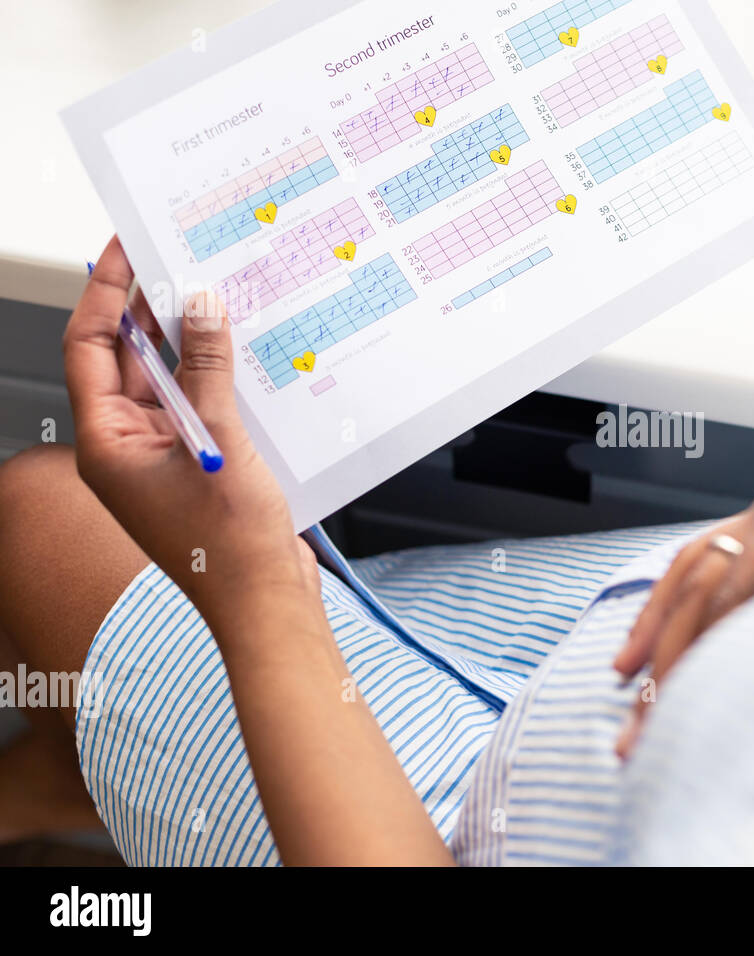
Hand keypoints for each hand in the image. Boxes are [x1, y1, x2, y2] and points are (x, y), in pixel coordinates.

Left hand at [64, 237, 314, 622]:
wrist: (264, 601)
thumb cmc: (227, 547)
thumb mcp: (218, 443)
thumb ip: (206, 370)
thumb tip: (199, 307)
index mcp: (105, 443)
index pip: (89, 346)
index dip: (105, 293)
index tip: (126, 250)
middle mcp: (126, 446)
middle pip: (128, 358)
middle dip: (153, 310)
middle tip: (182, 262)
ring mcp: (163, 456)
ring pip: (168, 379)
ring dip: (191, 343)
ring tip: (218, 300)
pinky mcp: (198, 464)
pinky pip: (200, 404)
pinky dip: (217, 376)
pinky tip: (244, 355)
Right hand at [613, 411, 753, 755]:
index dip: (724, 641)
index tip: (697, 702)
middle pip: (712, 579)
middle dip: (675, 654)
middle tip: (648, 725)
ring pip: (695, 565)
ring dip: (657, 629)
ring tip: (626, 688)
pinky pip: (708, 552)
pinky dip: (671, 596)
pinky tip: (650, 635)